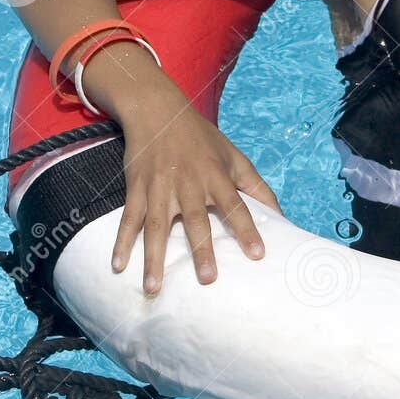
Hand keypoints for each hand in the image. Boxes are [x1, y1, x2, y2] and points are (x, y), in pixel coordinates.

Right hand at [110, 94, 282, 295]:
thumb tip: (282, 216)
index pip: (235, 205)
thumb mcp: (235, 157)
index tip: (257, 254)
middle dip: (202, 250)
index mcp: (216, 176)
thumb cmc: (202, 139)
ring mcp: (159, 188)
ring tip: (153, 288)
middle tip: (208, 279)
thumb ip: (257, 187)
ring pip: (157, 227)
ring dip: (154, 258)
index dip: (247, 229)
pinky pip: (129, 219)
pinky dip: (121, 242)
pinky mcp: (137, 189)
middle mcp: (188, 184)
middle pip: (196, 221)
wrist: (158, 110)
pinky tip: (117, 265)